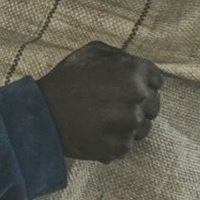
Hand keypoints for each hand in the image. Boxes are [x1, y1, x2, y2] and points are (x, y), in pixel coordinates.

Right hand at [36, 41, 162, 162]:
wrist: (42, 114)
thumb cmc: (66, 79)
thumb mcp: (91, 52)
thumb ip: (120, 56)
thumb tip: (134, 64)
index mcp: (134, 73)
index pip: (157, 81)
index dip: (142, 83)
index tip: (125, 87)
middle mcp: (137, 99)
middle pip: (153, 105)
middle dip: (137, 104)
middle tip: (112, 104)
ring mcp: (130, 126)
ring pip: (143, 127)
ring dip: (129, 124)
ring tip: (105, 119)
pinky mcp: (121, 147)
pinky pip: (128, 143)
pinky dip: (116, 140)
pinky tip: (99, 131)